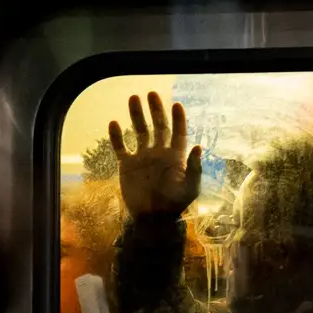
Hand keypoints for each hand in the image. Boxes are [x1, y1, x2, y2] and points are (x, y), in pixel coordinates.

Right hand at [110, 92, 203, 218]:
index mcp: (175, 157)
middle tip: (151, 93)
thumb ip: (195, 168)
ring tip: (133, 98)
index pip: (178, 132)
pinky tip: (114, 123)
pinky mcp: (127, 165)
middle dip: (156, 110)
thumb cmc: (174, 205)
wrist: (152, 219)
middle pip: (158, 126)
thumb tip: (199, 147)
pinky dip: (116, 136)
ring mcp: (142, 158)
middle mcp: (159, 153)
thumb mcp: (189, 188)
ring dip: (137, 115)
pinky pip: (120, 147)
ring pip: (139, 131)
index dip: (178, 119)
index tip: (176, 104)